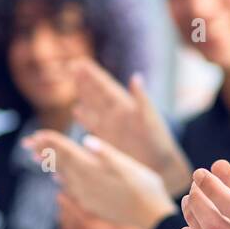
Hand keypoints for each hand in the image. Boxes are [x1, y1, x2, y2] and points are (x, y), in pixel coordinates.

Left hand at [20, 130, 177, 228]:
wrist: (151, 217)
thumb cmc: (145, 187)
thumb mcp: (129, 165)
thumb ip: (106, 152)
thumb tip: (86, 141)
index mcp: (92, 168)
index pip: (63, 150)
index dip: (49, 140)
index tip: (35, 134)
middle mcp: (84, 183)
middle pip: (58, 162)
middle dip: (43, 151)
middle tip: (28, 143)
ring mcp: (86, 196)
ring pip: (62, 176)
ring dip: (50, 165)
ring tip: (38, 158)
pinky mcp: (91, 205)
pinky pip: (70, 190)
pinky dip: (62, 181)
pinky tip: (59, 180)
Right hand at [72, 60, 192, 193]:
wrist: (160, 166)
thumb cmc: (158, 142)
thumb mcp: (150, 120)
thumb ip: (141, 100)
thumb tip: (136, 77)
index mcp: (126, 106)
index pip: (106, 86)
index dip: (93, 74)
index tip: (79, 62)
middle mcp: (117, 113)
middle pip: (97, 92)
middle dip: (84, 79)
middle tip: (70, 65)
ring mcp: (112, 126)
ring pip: (94, 105)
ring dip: (83, 93)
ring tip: (73, 80)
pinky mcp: (109, 139)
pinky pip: (93, 124)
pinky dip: (84, 116)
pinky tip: (76, 109)